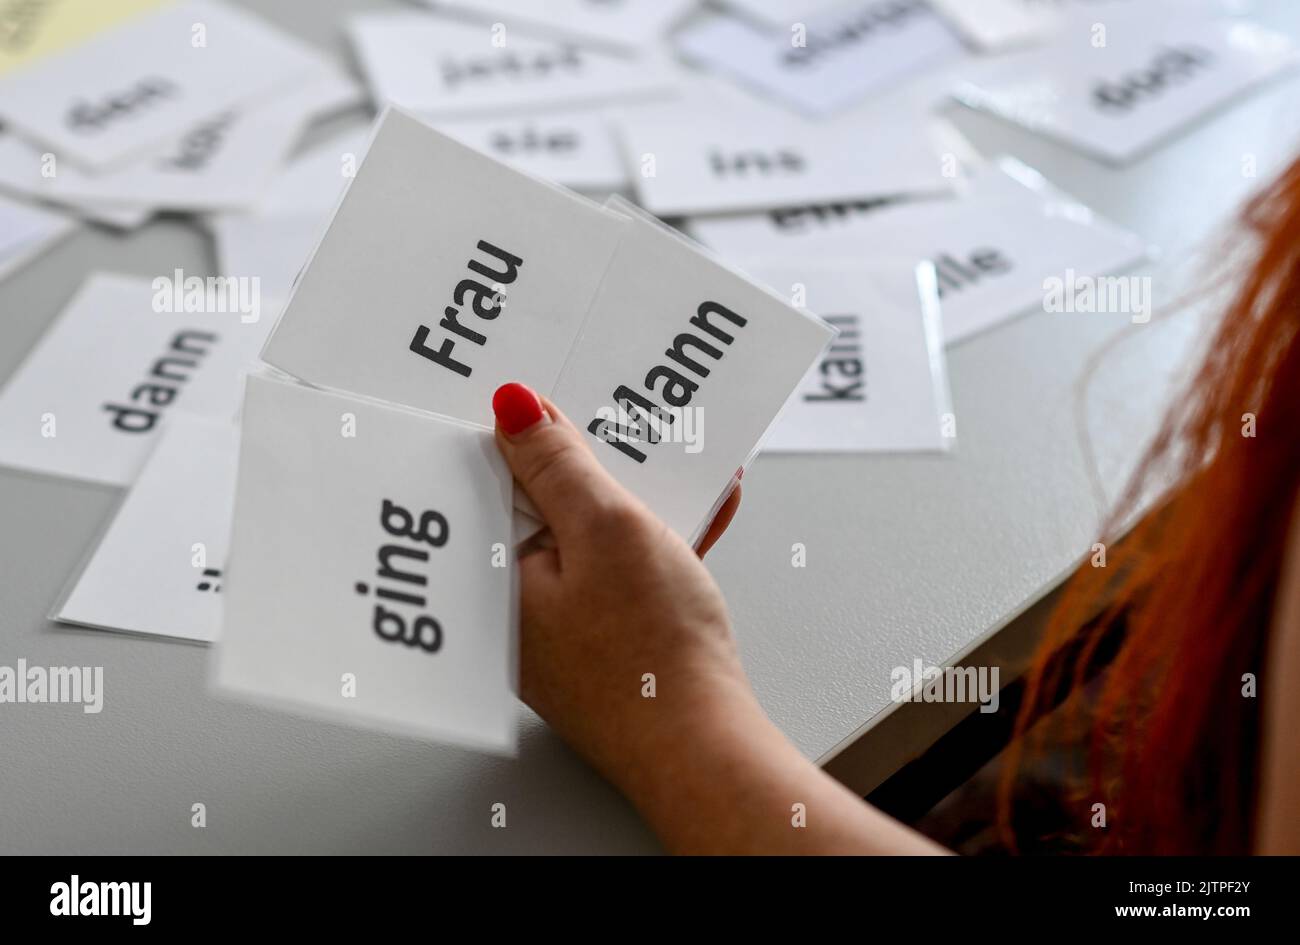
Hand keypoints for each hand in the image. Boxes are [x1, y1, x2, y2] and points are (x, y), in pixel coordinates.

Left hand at [490, 382, 943, 853]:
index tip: (542, 389)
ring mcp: (560, 624)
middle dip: (581, 457)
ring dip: (628, 493)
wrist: (706, 745)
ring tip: (666, 450)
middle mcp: (513, 606)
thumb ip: (558, 464)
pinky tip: (697, 508)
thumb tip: (514, 409)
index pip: (484, 482)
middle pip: (537, 505)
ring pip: (584, 534)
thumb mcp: (608, 528)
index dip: (516, 430)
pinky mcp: (603, 635)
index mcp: (491, 578)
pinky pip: (619, 567)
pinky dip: (652, 537)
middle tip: (610, 410)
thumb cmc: (654, 656)